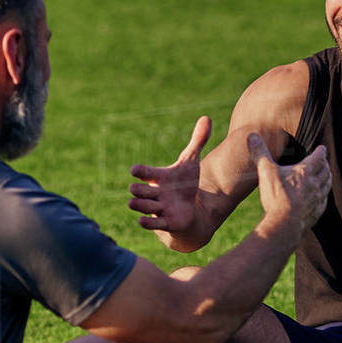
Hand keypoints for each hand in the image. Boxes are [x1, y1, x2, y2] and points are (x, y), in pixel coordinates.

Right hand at [129, 116, 211, 234]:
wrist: (189, 209)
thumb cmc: (185, 184)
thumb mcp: (191, 163)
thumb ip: (197, 141)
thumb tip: (207, 118)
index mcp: (158, 177)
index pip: (144, 172)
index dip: (139, 171)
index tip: (134, 170)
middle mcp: (155, 193)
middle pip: (139, 191)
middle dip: (138, 190)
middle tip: (135, 188)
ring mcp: (159, 208)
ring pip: (143, 206)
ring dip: (140, 205)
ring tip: (134, 203)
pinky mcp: (166, 223)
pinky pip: (153, 224)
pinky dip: (147, 223)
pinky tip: (141, 221)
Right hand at [249, 134, 330, 236]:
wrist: (284, 224)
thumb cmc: (276, 196)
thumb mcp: (265, 171)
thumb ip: (260, 153)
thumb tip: (252, 135)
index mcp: (305, 172)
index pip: (318, 157)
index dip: (321, 152)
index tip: (322, 148)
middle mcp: (315, 184)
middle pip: (325, 171)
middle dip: (325, 165)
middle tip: (324, 162)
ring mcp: (317, 199)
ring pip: (326, 185)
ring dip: (327, 179)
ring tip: (326, 176)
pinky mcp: (316, 212)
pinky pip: (323, 201)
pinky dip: (323, 196)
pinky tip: (320, 197)